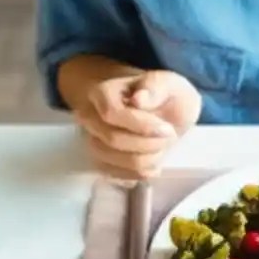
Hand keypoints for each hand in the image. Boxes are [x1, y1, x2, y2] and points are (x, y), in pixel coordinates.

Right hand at [74, 70, 201, 179]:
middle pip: (112, 139)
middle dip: (147, 143)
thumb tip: (138, 100)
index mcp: (102, 92)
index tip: (166, 129)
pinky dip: (138, 173)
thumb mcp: (169, 83)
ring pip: (112, 160)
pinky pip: (114, 175)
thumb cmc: (162, 96)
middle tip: (169, 136)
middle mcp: (89, 117)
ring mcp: (92, 140)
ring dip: (145, 159)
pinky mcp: (100, 161)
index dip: (140, 125)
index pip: (111, 113)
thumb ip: (156, 87)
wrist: (159, 110)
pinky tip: (154, 163)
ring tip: (161, 147)